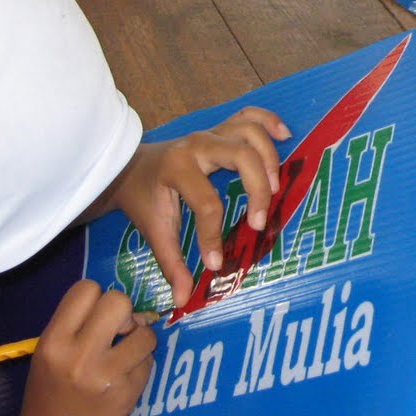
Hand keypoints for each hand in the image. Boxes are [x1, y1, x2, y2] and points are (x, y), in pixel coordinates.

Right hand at [11, 281, 156, 415]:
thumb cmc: (49, 397)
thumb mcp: (48, 355)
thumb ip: (77, 325)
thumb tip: (121, 305)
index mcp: (53, 342)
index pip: (86, 289)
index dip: (96, 298)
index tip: (96, 316)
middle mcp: (79, 356)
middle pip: (119, 301)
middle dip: (123, 313)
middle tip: (117, 332)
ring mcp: (107, 376)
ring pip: (145, 332)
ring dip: (140, 340)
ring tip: (125, 356)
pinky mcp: (128, 394)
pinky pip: (149, 360)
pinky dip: (142, 364)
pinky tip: (125, 379)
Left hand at [111, 107, 291, 306]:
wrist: (130, 166)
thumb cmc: (144, 198)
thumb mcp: (154, 231)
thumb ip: (171, 264)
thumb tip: (183, 300)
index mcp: (177, 169)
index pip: (207, 202)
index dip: (214, 236)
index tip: (217, 265)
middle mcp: (197, 145)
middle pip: (241, 156)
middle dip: (257, 188)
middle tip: (258, 221)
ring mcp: (211, 133)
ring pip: (250, 132)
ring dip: (269, 158)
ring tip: (274, 189)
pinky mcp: (220, 129)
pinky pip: (250, 115)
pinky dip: (269, 122)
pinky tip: (286, 136)